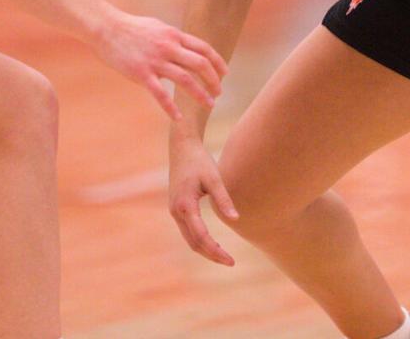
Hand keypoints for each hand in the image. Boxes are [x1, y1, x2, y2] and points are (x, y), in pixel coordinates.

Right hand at [94, 12, 227, 119]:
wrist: (105, 28)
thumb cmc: (130, 28)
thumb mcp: (157, 27)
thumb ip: (172, 38)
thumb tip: (185, 46)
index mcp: (174, 35)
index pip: (204, 49)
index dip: (218, 62)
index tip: (225, 74)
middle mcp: (169, 47)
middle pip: (200, 64)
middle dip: (214, 80)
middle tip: (219, 93)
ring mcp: (155, 61)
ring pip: (185, 80)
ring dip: (201, 94)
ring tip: (210, 105)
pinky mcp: (141, 73)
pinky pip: (160, 94)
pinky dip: (171, 107)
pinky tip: (178, 118)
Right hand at [168, 131, 237, 265]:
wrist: (182, 147)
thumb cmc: (199, 160)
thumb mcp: (214, 178)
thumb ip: (223, 199)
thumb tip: (236, 219)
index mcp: (185, 205)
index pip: (201, 237)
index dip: (216, 251)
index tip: (231, 260)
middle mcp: (176, 211)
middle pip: (193, 243)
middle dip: (211, 255)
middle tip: (230, 262)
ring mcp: (174, 211)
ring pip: (189, 239)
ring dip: (205, 250)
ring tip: (224, 256)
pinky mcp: (176, 208)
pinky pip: (188, 231)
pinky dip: (200, 241)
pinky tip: (213, 243)